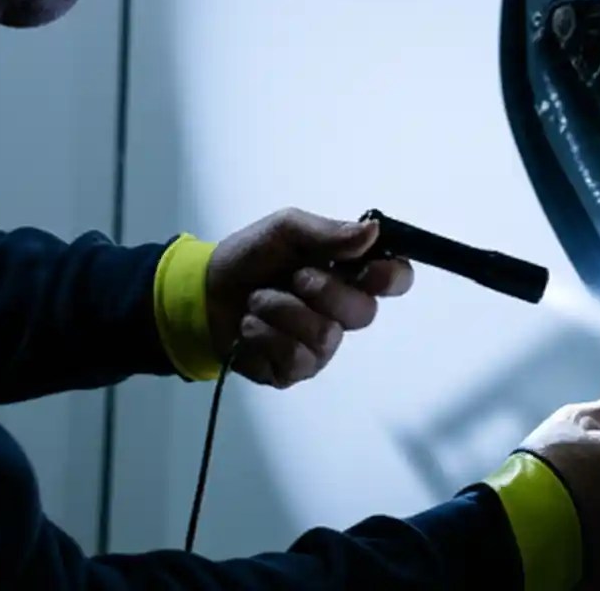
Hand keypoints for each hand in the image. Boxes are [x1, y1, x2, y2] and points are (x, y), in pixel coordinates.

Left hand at [206, 207, 414, 386]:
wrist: (203, 291)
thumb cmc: (251, 257)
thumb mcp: (286, 230)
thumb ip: (329, 232)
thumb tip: (373, 231)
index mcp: (350, 274)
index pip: (396, 279)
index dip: (390, 276)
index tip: (366, 268)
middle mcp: (343, 312)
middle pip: (364, 312)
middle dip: (324, 291)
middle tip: (295, 278)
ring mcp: (322, 345)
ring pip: (325, 336)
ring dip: (282, 310)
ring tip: (257, 301)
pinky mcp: (295, 370)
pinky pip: (295, 358)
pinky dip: (264, 335)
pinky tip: (250, 326)